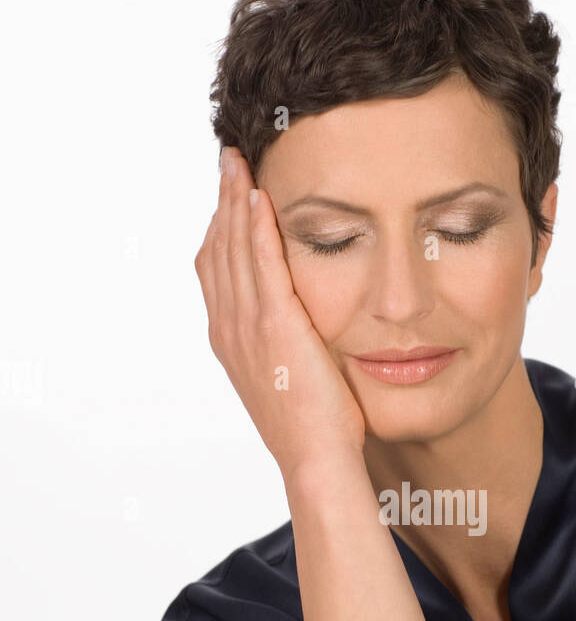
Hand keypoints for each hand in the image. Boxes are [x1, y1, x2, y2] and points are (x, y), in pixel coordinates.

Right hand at [195, 147, 365, 487]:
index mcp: (230, 340)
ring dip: (235, 200)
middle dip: (222, 201)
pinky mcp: (276, 327)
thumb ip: (285, 344)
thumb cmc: (314, 429)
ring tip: (239, 162)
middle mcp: (229, 329)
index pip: (216, 269)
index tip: (230, 193)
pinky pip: (262, 265)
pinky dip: (257, 228)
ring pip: (233, 249)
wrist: (315, 460)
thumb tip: (298, 325)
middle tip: (228, 160)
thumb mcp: (289, 377)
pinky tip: (261, 196)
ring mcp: (248, 328)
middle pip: (217, 249)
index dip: (220, 227)